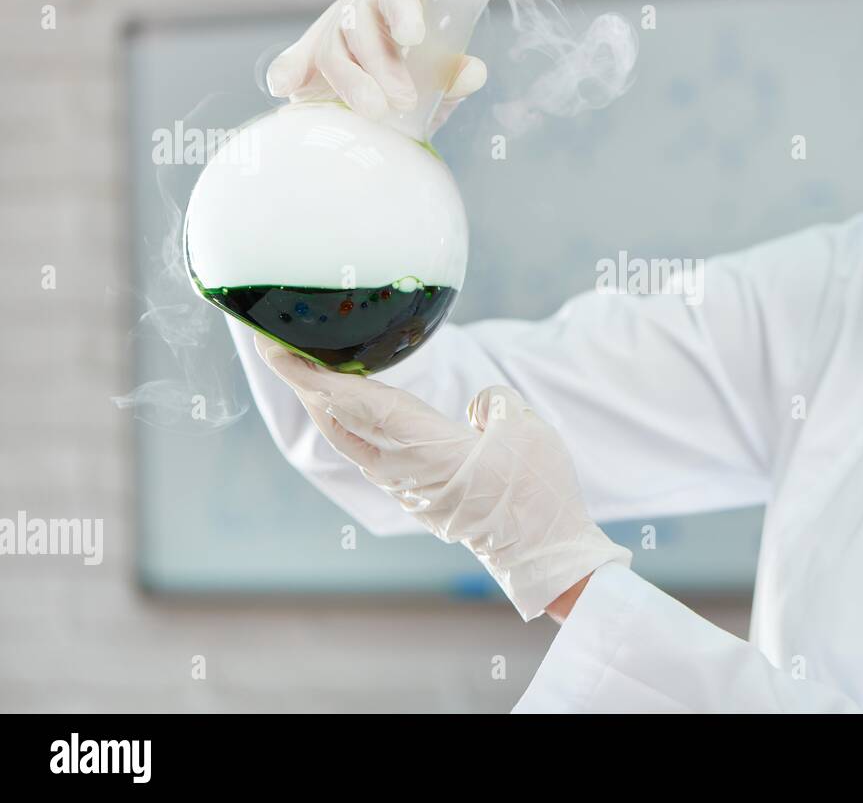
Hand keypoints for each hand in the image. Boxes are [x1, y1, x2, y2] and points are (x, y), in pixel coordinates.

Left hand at [254, 335, 631, 619]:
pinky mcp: (419, 498)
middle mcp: (404, 470)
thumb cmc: (537, 492)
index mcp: (425, 447)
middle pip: (340, 422)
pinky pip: (373, 457)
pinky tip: (361, 417)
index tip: (278, 352)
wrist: (541, 552)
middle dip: (307, 386)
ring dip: (329, 408)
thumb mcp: (525, 428)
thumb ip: (493, 403)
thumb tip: (475, 408)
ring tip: (315, 378)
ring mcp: (408, 489)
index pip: (358, 403)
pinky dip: (356, 429)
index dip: (314, 375)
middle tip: (282, 352)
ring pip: (352, 442)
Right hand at [265, 0, 486, 128]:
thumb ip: (454, 77)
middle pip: (361, 25)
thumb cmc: (413, 84)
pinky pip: (291, 63)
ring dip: (352, 82)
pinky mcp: (303, 64)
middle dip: (382, 64)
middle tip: (404, 101)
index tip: (413, 37)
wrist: (379, 112)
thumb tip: (474, 72)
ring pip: (331, 49)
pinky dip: (285, 72)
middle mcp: (359, 11)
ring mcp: (328, 35)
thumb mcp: (437, 83)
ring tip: (375, 112)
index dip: (404, 11)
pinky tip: (285, 88)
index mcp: (395, 4)